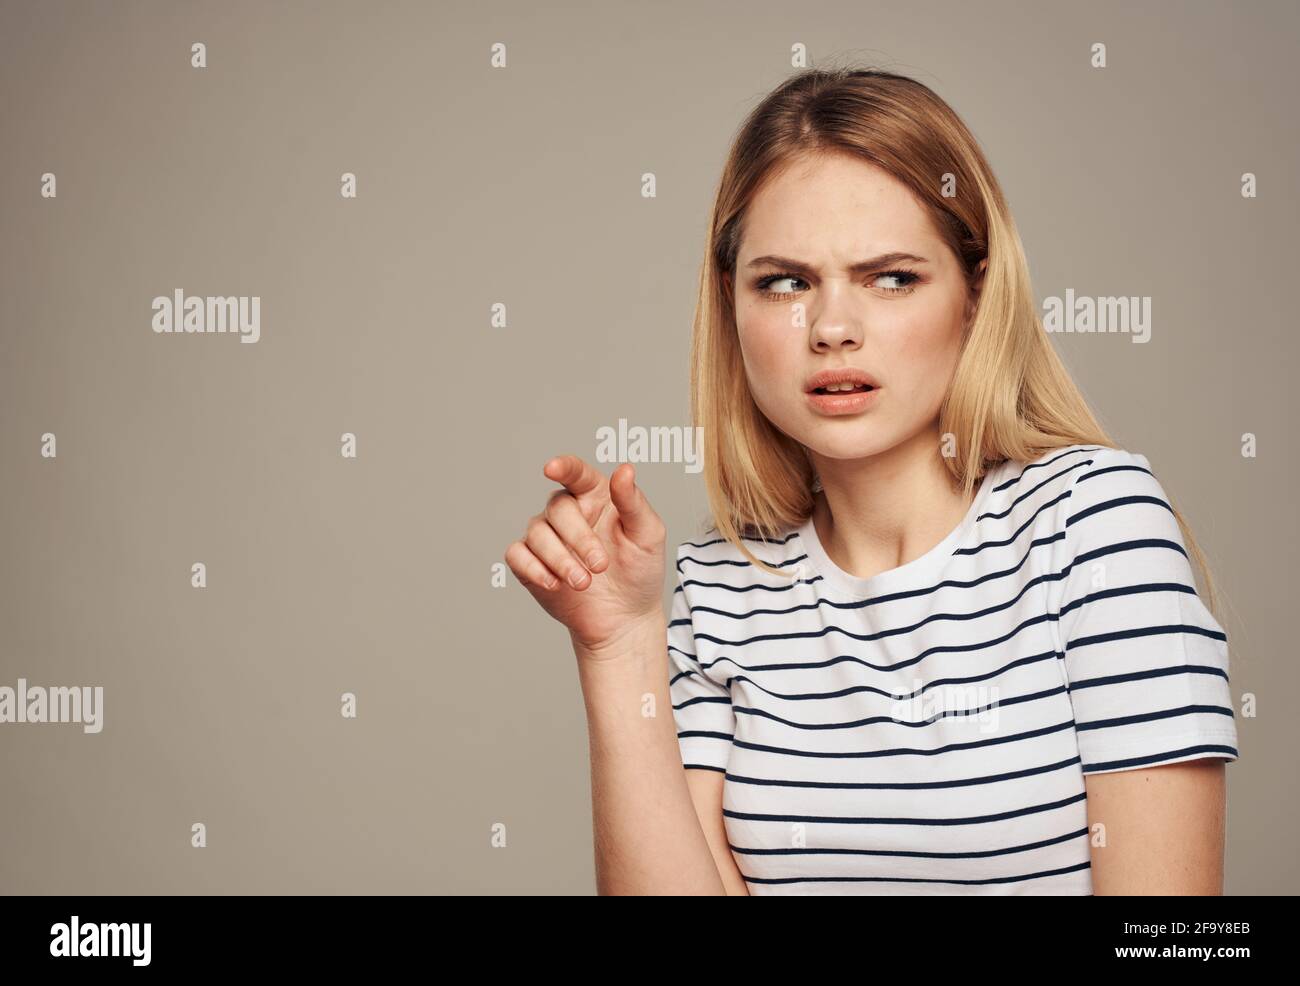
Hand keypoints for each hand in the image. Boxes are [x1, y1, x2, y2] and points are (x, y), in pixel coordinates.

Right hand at [504, 456, 666, 652]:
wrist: (625, 618)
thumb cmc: (640, 570)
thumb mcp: (648, 534)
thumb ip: (634, 502)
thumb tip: (624, 469)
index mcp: (595, 496)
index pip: (576, 473)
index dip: (563, 467)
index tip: (551, 468)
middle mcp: (568, 512)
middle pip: (558, 509)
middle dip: (578, 538)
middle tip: (600, 566)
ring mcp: (547, 538)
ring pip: (537, 533)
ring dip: (560, 559)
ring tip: (584, 583)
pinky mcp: (531, 564)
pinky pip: (517, 555)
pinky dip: (533, 568)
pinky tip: (553, 583)